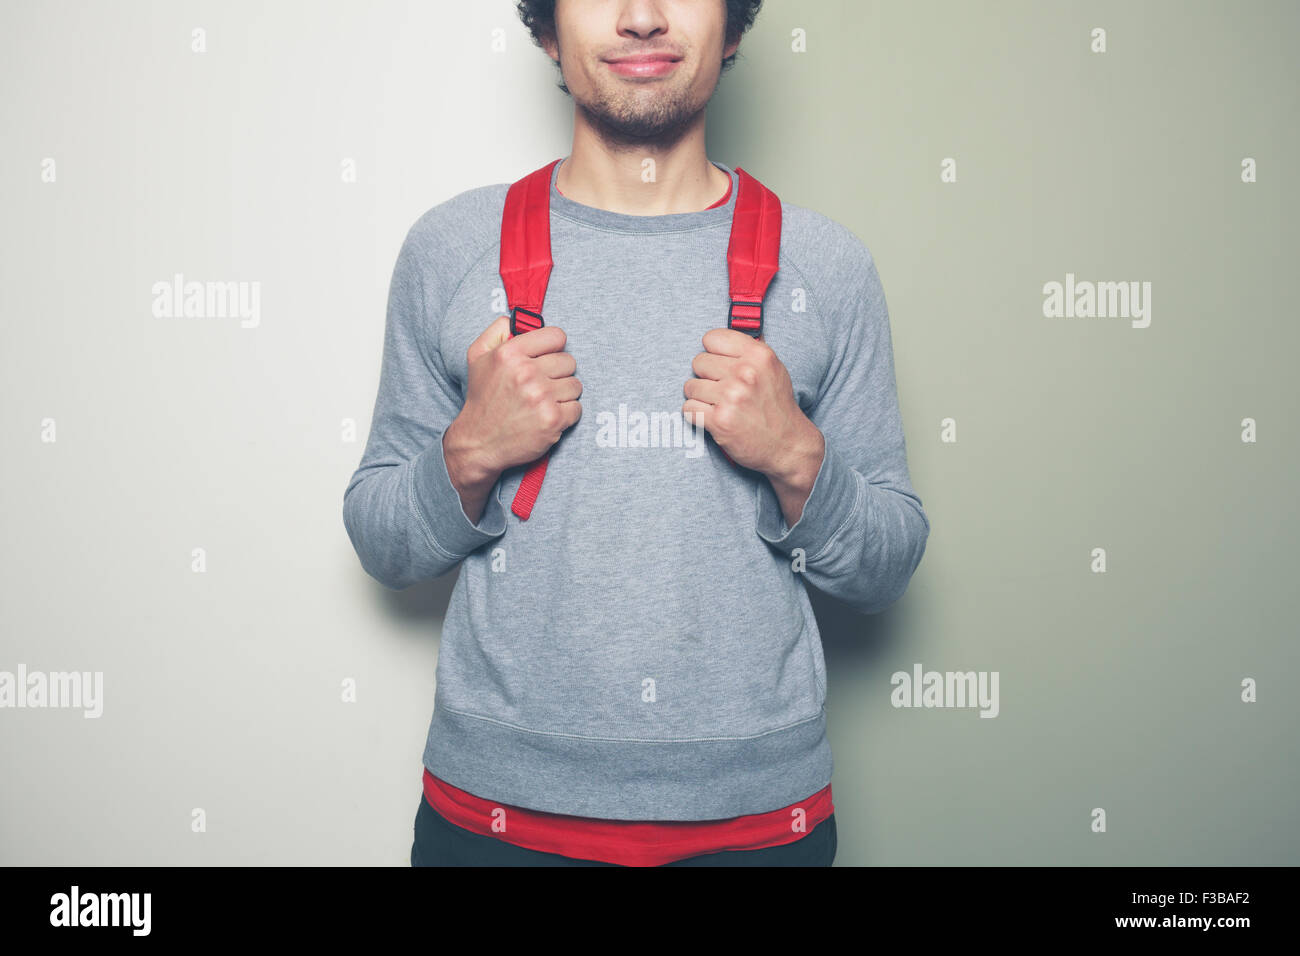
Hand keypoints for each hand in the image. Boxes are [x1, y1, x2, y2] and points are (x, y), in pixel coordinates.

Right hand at [449, 316, 582, 481]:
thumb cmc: (482, 399)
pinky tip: (547, 416)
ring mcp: (541, 397)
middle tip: (542, 385)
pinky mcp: (553, 419)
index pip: (557, 336)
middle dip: (558, 373)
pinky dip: (566, 414)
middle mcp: (526, 372)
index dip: (553, 348)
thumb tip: (518, 319)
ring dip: (563, 394)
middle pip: (569, 361)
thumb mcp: (477, 356)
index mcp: (510, 353)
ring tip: (543, 402)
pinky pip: (577, 408)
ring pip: (575, 385)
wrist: (479, 443)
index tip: (546, 359)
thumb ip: (497, 330)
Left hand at [681, 328, 813, 475]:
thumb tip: (720, 338)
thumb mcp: (773, 369)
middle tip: (722, 390)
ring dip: (700, 397)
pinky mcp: (719, 421)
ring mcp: (731, 397)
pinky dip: (697, 415)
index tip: (720, 366)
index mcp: (758, 355)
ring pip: (690, 386)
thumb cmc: (777, 407)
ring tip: (719, 405)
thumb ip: (749, 351)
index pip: (711, 338)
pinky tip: (713, 418)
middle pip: (698, 362)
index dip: (713, 353)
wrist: (788, 445)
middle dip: (706, 377)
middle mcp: (745, 373)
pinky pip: (688, 408)